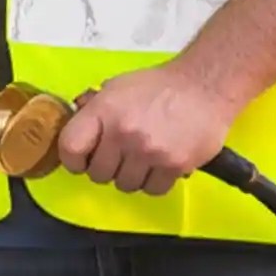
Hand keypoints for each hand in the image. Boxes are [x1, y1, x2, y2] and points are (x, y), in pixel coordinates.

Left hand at [56, 64, 241, 195]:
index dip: (73, 160)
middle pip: (98, 174)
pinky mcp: (174, 165)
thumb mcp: (116, 87)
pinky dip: (154, 182)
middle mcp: (123, 133)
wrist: (205, 85)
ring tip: (142, 159)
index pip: (70, 149)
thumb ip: (93, 109)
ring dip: (131, 176)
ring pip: (125, 185)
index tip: (82, 160)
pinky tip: (159, 165)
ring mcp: (149, 151)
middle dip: (106, 168)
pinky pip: (152, 189)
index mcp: (103, 110)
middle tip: (119, 156)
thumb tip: (74, 126)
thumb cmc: (159, 86)